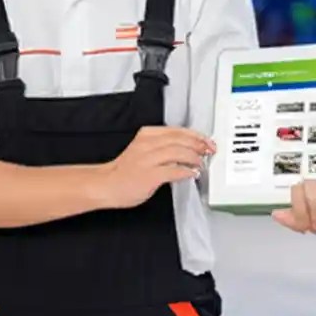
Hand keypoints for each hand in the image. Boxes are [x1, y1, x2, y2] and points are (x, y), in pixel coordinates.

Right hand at [96, 127, 216, 208]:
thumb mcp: (143, 150)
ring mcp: (147, 160)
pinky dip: (186, 171)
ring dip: (194, 158)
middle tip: (209, 151)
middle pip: (180, 139)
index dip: (196, 135)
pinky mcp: (149, 175)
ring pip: (179, 152)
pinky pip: (174, 170)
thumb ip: (162, 146)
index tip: (206, 141)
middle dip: (199, 145)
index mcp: (146, 135)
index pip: (177, 130)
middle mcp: (147, 144)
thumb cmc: (126, 171)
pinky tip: (192, 174)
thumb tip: (188, 148)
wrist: (107, 185)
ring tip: (200, 164)